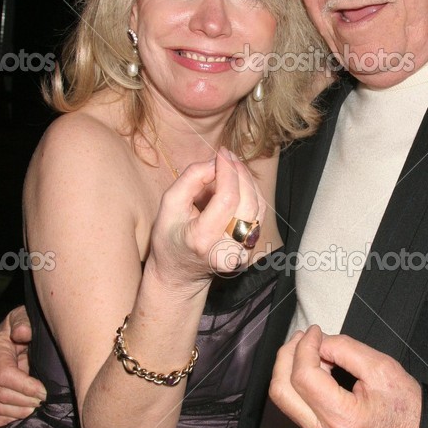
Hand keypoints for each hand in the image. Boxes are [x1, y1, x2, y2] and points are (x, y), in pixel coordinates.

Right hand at [0, 306, 45, 425]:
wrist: (22, 329)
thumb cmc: (27, 323)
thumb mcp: (26, 316)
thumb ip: (24, 323)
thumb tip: (22, 332)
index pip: (6, 376)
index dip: (27, 387)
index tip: (45, 390)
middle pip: (2, 395)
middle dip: (26, 401)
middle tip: (45, 400)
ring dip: (19, 412)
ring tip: (37, 407)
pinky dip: (6, 419)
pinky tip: (23, 415)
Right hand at [146, 148, 266, 292]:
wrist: (179, 274)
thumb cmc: (170, 237)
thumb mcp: (169, 205)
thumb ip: (190, 179)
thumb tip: (216, 163)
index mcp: (202, 240)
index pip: (227, 199)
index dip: (228, 171)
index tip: (221, 152)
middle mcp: (227, 251)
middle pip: (248, 202)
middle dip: (240, 173)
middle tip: (228, 156)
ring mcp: (242, 254)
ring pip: (258, 208)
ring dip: (248, 181)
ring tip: (232, 167)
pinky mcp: (250, 251)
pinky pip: (258, 216)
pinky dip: (251, 194)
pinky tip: (238, 184)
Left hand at [269, 326, 420, 427]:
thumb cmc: (408, 410)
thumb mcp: (382, 368)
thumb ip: (346, 350)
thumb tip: (320, 342)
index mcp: (343, 419)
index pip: (303, 377)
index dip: (305, 347)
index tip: (316, 333)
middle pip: (281, 391)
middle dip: (287, 357)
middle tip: (303, 338)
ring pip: (284, 400)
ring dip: (290, 369)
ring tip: (309, 350)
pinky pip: (297, 408)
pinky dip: (299, 383)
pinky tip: (316, 369)